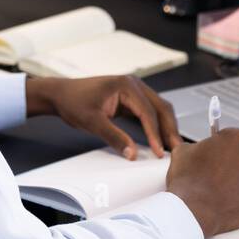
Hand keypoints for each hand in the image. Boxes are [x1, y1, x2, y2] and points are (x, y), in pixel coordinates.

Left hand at [25, 75, 183, 159]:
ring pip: (159, 109)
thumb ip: (114, 137)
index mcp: (126, 85)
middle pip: (161, 108)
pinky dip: (157, 125)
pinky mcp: (131, 99)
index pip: (147, 111)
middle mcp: (134, 84)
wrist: (61, 95)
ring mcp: (134, 91)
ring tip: (173, 148)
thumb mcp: (92, 122)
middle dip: (169, 129)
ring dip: (166, 127)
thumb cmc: (73, 102)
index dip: (155, 134)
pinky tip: (160, 140)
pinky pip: (149, 112)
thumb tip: (132, 154)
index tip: (159, 152)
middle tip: (177, 150)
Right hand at [165, 128, 238, 237]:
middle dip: (232, 164)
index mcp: (234, 139)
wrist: (193, 212)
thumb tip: (197, 150)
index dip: (219, 148)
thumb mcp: (182, 152)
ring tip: (218, 190)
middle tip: (215, 174)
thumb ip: (196, 146)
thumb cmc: (189, 183)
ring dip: (238, 181)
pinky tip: (225, 201)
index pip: (230, 138)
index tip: (214, 156)